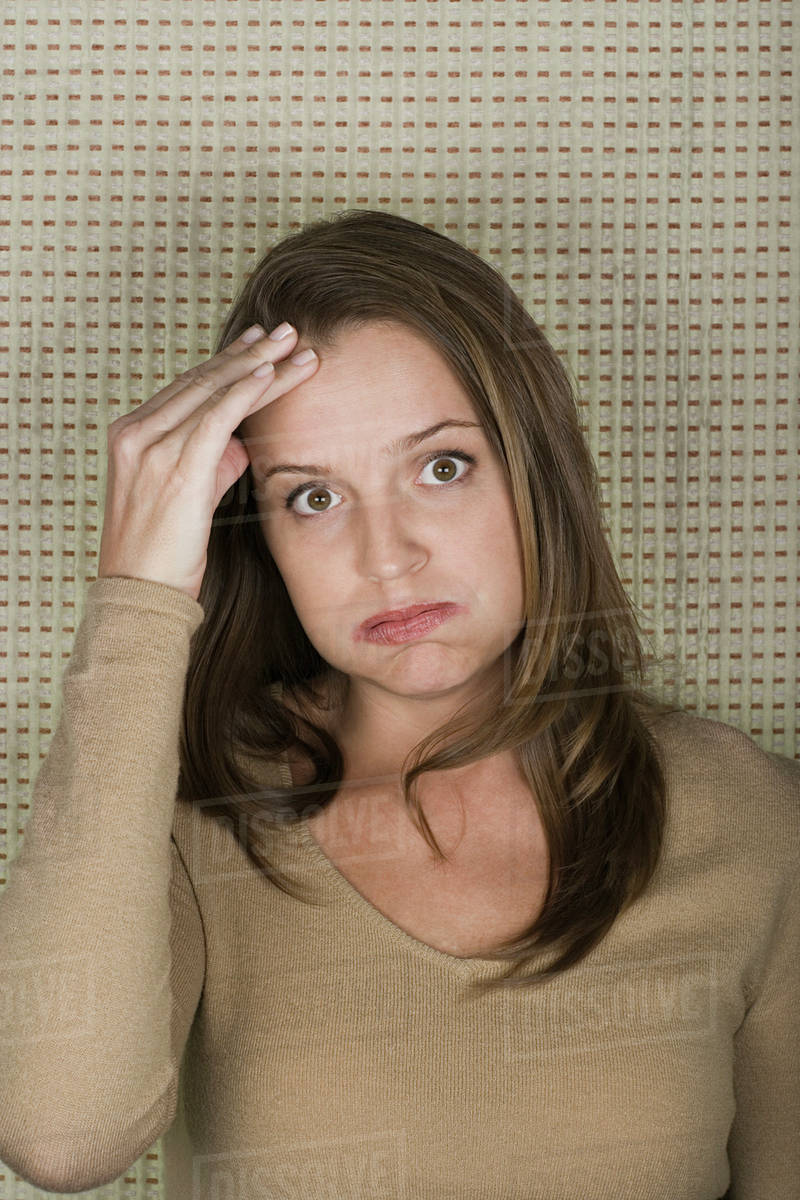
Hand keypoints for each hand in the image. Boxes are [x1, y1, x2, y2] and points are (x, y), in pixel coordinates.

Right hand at [97, 322, 318, 600]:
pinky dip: (244, 392)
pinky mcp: (174, 467)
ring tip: (295, 347)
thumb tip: (241, 442)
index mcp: (133, 434)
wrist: (139, 594)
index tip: (258, 341)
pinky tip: (270, 374)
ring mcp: (150, 447)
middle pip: (204, 381)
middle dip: (250, 353)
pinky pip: (215, 417)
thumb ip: (212, 462)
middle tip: (287, 331)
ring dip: (260, 367)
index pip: (190, 387)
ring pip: (214, 392)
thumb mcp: (187, 496)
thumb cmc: (164, 553)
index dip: (228, 361)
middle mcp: (136, 433)